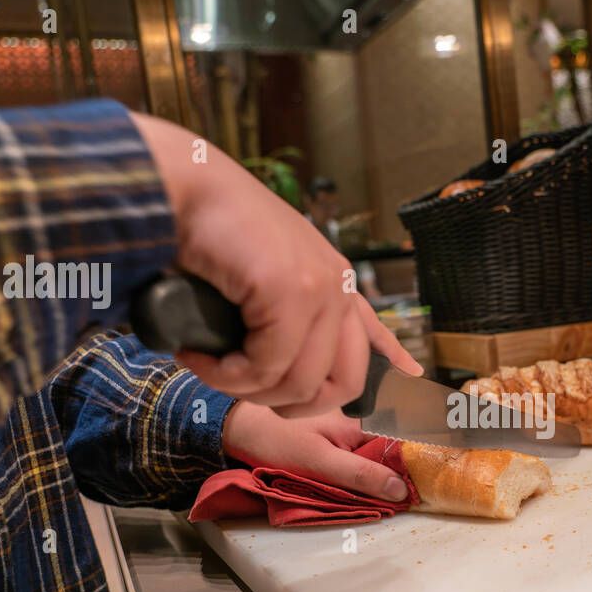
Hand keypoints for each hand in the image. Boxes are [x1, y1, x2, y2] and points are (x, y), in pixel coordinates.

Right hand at [129, 112, 421, 416]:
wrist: (180, 186)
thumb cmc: (207, 231)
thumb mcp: (260, 275)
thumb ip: (284, 314)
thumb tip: (282, 365)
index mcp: (336, 278)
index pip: (375, 334)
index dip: (392, 364)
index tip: (411, 378)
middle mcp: (338, 285)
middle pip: (343, 384)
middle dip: (292, 405)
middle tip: (243, 388)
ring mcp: (320, 289)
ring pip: (299, 385)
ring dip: (244, 389)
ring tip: (207, 364)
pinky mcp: (292, 293)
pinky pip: (264, 369)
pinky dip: (225, 375)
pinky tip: (198, 355)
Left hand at [221, 402, 409, 501]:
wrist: (240, 428)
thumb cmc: (276, 442)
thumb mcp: (319, 464)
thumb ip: (360, 475)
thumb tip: (401, 489)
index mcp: (362, 422)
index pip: (401, 449)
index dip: (406, 474)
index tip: (406, 498)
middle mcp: (360, 419)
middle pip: (388, 453)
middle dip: (387, 476)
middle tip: (383, 500)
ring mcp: (347, 424)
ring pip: (371, 454)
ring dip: (370, 474)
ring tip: (359, 490)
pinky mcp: (334, 431)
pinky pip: (356, 452)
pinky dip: (354, 467)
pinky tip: (342, 478)